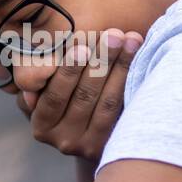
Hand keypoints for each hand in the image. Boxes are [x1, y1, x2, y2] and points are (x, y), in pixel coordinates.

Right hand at [20, 28, 141, 161]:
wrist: (93, 132)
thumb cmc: (67, 96)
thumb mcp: (49, 86)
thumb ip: (43, 74)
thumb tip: (46, 61)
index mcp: (42, 124)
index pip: (54, 96)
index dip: (68, 69)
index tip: (82, 44)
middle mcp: (63, 140)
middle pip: (83, 97)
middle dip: (100, 60)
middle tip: (113, 34)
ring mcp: (90, 146)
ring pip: (106, 102)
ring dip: (120, 67)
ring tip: (130, 39)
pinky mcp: (114, 144)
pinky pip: (122, 109)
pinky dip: (130, 81)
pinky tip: (140, 59)